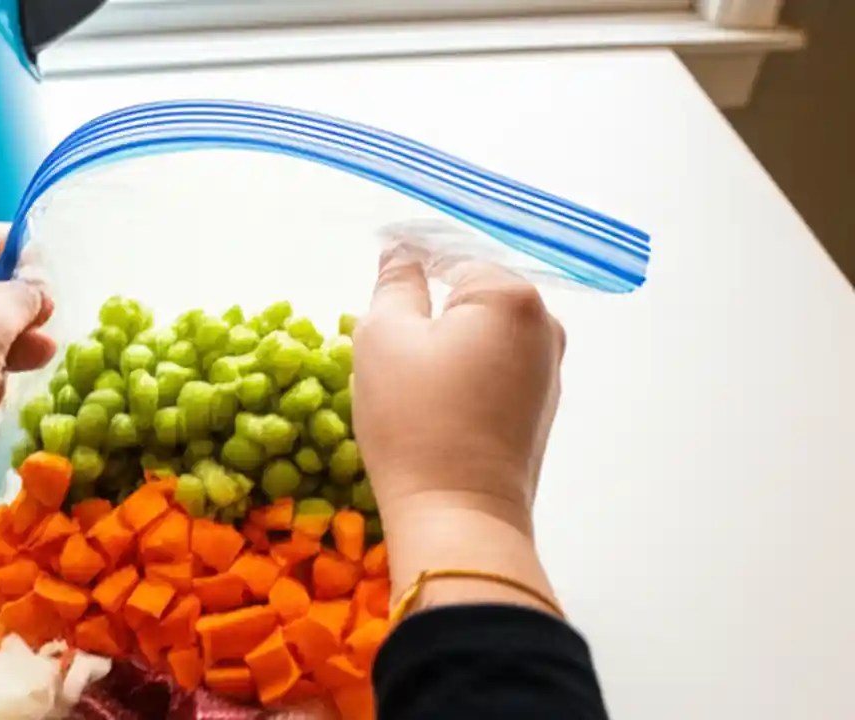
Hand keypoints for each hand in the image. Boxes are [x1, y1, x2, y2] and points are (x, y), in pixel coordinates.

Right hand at [353, 250, 565, 612]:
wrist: (458, 517)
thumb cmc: (414, 421)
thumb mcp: (382, 337)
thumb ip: (395, 282)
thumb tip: (403, 253)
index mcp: (510, 296)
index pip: (451, 253)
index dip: (411, 256)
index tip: (380, 261)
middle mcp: (544, 326)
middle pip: (474, 292)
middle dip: (431, 303)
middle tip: (384, 334)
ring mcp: (549, 370)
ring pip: (485, 332)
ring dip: (446, 338)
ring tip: (403, 371)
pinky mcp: (540, 409)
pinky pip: (496, 367)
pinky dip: (464, 370)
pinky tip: (431, 398)